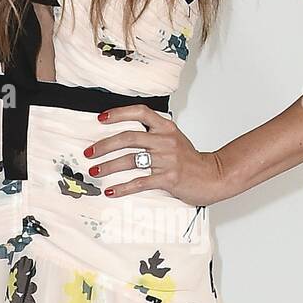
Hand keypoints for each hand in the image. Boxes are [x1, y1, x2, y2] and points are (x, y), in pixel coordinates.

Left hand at [83, 105, 234, 205]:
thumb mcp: (173, 138)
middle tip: (89, 152)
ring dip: (108, 167)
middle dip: (104, 145)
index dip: (119, 113)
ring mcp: (167, 160)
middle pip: (128, 138)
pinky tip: (111, 191)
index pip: (140, 112)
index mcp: (166, 127)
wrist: (213, 176)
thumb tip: (122, 135)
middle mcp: (165, 140)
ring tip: (95, 171)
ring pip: (130, 160)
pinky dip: (122, 188)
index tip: (101, 118)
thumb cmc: (190, 159)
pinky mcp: (168, 178)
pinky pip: (139, 182)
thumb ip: (153, 133)